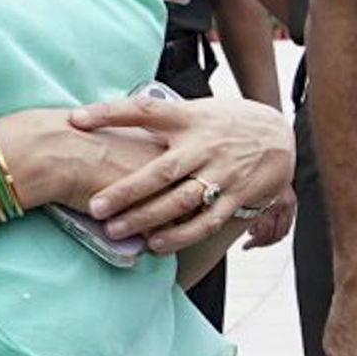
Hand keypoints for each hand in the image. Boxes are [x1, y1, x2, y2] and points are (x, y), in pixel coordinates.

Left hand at [71, 92, 295, 254]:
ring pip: (181, 201)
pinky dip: (181, 235)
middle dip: (126, 191)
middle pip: (160, 170)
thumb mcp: (196, 110)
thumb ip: (162, 120)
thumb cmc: (226, 123)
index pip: (145, 111)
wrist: (279, 134)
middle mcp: (204, 146)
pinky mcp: (238, 195)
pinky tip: (156, 245)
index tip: (76, 120)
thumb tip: (110, 120)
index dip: (110, 113)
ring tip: (116, 230)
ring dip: (148, 219)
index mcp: (189, 118)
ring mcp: (223, 173)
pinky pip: (207, 221)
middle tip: (95, 207)